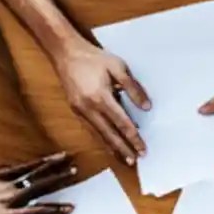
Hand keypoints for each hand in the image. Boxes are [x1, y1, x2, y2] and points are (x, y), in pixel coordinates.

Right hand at [53, 41, 149, 163]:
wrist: (66, 52)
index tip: (143, 149)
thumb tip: (146, 107)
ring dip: (112, 148)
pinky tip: (109, 146)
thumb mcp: (118, 67)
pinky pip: (91, 129)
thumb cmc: (95, 58)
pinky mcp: (76, 110)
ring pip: (98, 134)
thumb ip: (133, 88)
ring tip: (125, 160)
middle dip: (123, 149)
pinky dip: (101, 139)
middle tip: (136, 162)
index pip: (121, 123)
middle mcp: (89, 107)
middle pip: (109, 134)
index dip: (133, 138)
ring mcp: (80, 110)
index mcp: (101, 97)